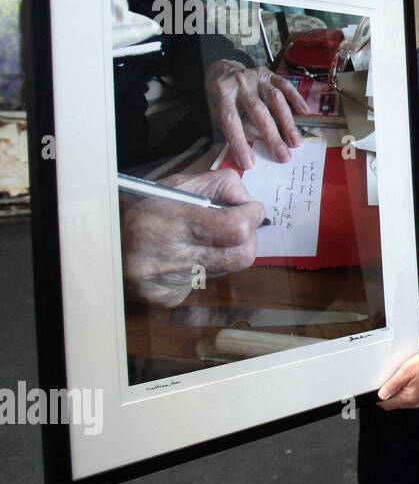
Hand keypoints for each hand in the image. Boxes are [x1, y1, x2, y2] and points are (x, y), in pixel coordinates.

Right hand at [121, 169, 264, 306]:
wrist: (101, 242)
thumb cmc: (142, 209)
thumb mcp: (177, 185)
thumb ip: (220, 186)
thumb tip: (250, 203)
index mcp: (169, 221)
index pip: (235, 228)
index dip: (251, 217)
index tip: (252, 210)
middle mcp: (168, 256)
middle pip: (241, 255)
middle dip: (248, 238)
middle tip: (239, 226)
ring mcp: (168, 282)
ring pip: (226, 270)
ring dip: (225, 253)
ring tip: (205, 239)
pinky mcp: (166, 298)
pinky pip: (205, 284)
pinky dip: (204, 269)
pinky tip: (184, 257)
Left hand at [204, 60, 307, 168]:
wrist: (222, 70)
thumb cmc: (221, 97)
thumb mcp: (217, 112)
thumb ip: (234, 126)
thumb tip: (252, 150)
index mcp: (223, 94)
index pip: (231, 120)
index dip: (239, 143)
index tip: (249, 163)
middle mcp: (240, 84)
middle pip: (258, 111)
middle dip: (272, 135)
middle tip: (283, 155)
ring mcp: (256, 77)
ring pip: (275, 99)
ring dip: (287, 122)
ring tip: (295, 142)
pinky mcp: (269, 74)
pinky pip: (286, 86)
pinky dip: (297, 100)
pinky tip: (305, 113)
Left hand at [377, 351, 418, 409]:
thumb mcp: (406, 370)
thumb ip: (392, 384)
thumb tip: (381, 395)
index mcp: (409, 397)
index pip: (387, 405)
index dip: (378, 400)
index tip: (375, 394)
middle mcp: (416, 403)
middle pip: (396, 404)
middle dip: (390, 396)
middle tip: (390, 383)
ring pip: (405, 402)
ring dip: (400, 395)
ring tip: (403, 381)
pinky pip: (414, 400)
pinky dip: (409, 394)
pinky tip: (412, 384)